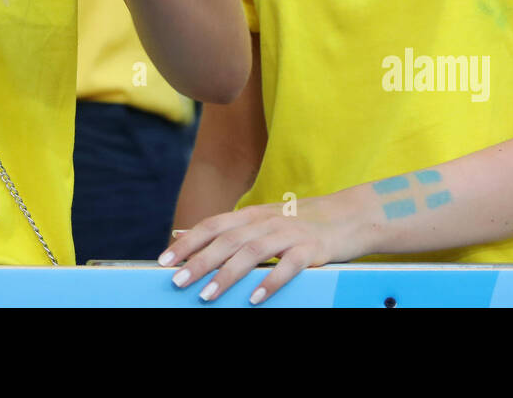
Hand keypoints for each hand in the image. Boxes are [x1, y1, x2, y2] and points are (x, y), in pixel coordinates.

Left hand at [159, 193, 360, 303]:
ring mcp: (288, 234)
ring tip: (207, 295)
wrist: (348, 216)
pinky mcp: (310, 249)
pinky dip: (270, 282)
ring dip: (227, 275)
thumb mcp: (260, 220)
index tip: (164, 261)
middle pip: (226, 241)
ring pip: (251, 253)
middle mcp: (266, 221)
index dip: (188, 243)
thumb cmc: (299, 223)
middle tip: (177, 281)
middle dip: (199, 261)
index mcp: (251, 215)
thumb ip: (226, 229)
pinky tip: (254, 298)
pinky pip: (288, 267)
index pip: (212, 226)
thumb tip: (184, 234)